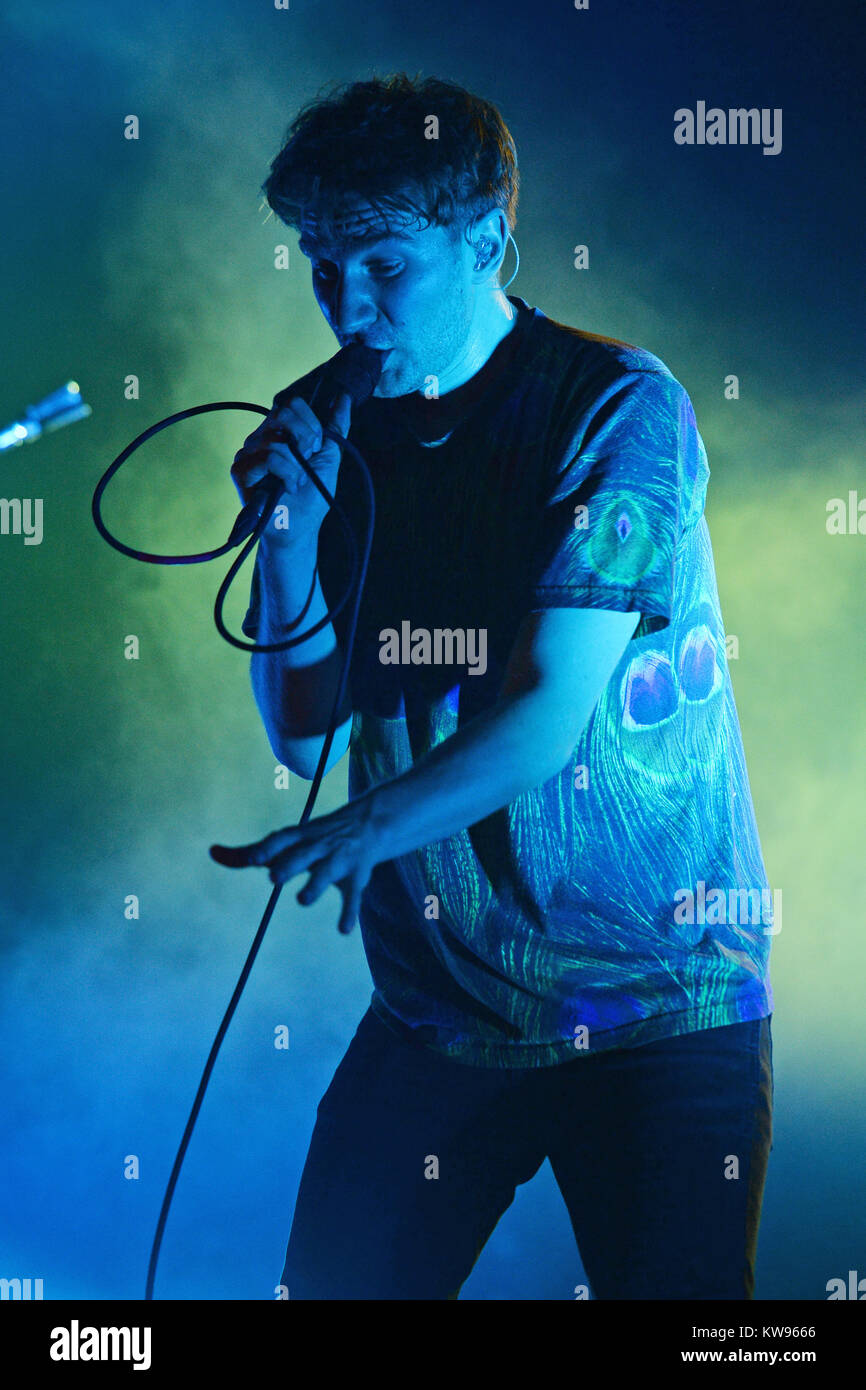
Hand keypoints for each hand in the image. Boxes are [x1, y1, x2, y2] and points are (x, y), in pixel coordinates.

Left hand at [209, 794, 381, 934]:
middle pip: (302, 854)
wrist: (368, 823)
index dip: (268, 848)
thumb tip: (212, 852)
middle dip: (289, 864)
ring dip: (314, 886)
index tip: (253, 859)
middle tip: (274, 877)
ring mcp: (338, 861)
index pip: (282, 839)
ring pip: (326, 873)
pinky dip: (349, 913)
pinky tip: (344, 931)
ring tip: (302, 900)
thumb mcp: (286, 841)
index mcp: (300, 837)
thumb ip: (250, 852)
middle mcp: (319, 846)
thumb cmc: (315, 837)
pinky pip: (353, 896)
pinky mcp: (356, 878)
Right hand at [230, 389, 352, 548]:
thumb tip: (345, 396)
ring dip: (297, 466)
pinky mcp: (240, 471)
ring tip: (296, 482)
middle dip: (305, 439)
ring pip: (277, 440)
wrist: (301, 527)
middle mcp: (260, 437)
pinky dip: (286, 474)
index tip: (315, 449)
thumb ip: (337, 426)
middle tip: (306, 463)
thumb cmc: (312, 495)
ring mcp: (247, 453)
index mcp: (278, 431)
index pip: (292, 405)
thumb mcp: (330, 455)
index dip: (310, 424)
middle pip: (283, 414)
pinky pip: (268, 458)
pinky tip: (285, 488)